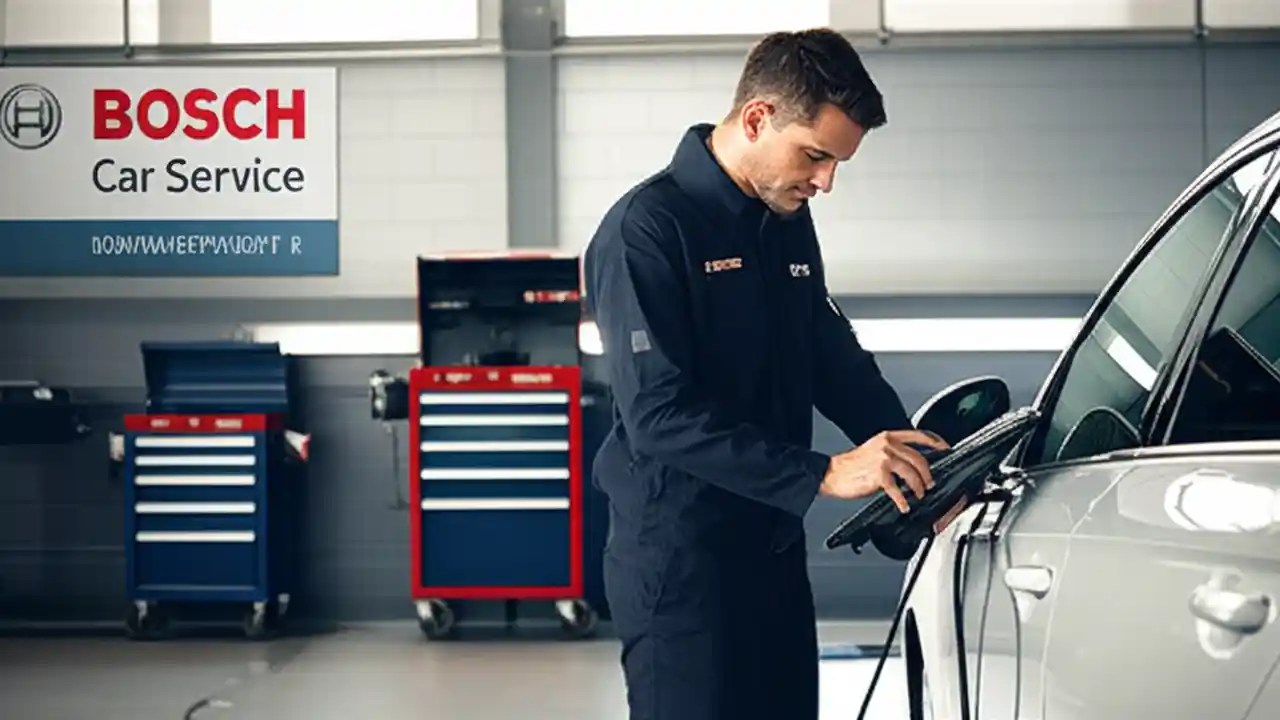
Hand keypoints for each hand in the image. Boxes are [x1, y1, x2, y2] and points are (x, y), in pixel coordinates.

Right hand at [818, 430, 949, 511]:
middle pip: (919, 458)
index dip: (936, 442)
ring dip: (919, 487)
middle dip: (928, 474)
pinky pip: (898, 490)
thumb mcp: (874, 451)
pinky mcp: (879, 475)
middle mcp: (887, 445)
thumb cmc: (851, 465)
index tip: (946, 448)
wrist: (831, 473)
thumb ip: (894, 453)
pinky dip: (903, 500)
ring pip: (912, 473)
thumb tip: (914, 466)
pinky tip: (904, 505)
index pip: (918, 435)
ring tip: (919, 494)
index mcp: (888, 437)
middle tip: (930, 484)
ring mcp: (883, 459)